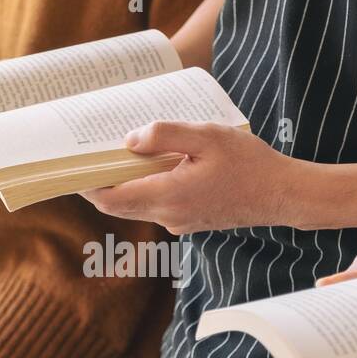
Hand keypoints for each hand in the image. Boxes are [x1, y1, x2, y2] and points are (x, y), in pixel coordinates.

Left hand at [80, 122, 297, 233]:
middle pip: (119, 205)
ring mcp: (180, 222)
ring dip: (127, 183)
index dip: (86, 186)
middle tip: (91, 154)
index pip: (109, 200)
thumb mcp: (206, 136)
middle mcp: (169, 216)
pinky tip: (157, 163)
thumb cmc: (249, 163)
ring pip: (139, 204)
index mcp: (168, 196)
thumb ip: (166, 135)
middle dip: (101, 183)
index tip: (73, 166)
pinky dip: (148, 187)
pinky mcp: (192, 220)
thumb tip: (130, 141)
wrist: (283, 195)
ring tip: (125, 151)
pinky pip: (159, 204)